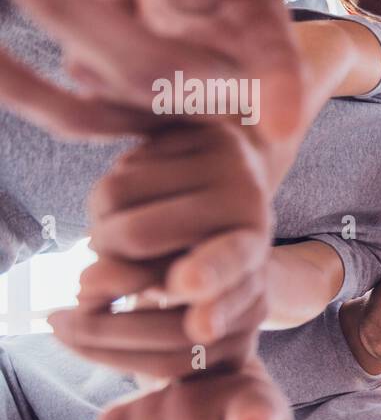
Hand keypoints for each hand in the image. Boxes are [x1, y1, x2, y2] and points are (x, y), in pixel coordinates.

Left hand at [0, 0, 307, 142]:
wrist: (204, 40)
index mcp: (261, 43)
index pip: (274, 69)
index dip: (277, 92)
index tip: (277, 120)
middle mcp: (217, 90)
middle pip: (146, 68)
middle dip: (69, 8)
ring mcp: (167, 114)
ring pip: (96, 88)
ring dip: (28, 51)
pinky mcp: (121, 120)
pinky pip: (67, 113)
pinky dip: (20, 84)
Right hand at [51, 124, 273, 378]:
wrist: (235, 182)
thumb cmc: (208, 250)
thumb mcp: (197, 287)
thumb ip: (152, 296)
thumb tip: (87, 291)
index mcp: (253, 246)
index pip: (229, 257)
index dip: (207, 273)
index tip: (185, 286)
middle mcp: (244, 197)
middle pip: (135, 233)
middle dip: (106, 257)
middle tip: (100, 274)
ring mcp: (220, 155)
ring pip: (113, 194)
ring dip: (100, 223)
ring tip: (121, 236)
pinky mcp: (192, 124)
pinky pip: (118, 165)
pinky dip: (112, 194)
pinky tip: (137, 200)